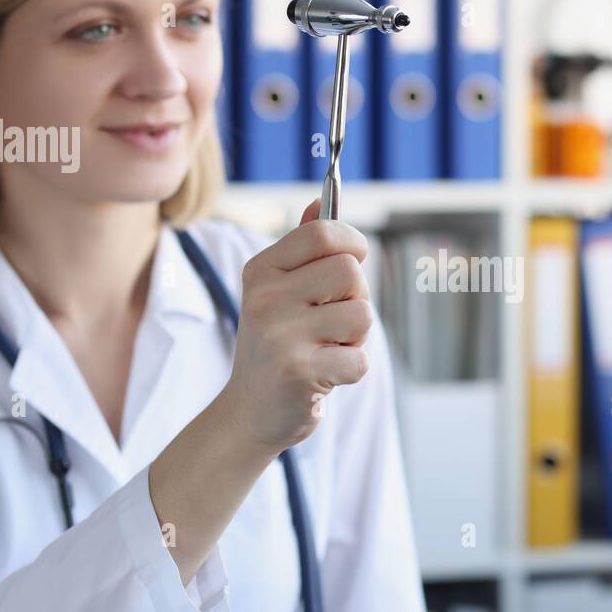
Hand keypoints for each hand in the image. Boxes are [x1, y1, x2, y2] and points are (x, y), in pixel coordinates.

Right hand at [223, 199, 372, 453]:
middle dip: (357, 296)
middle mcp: (266, 298)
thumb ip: (302, 248)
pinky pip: (359, 360)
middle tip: (335, 320)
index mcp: (262, 271)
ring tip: (328, 348)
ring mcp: (281, 335)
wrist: (250, 412)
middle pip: (350, 272)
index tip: (355, 258)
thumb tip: (321, 200)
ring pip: (361, 315)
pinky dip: (352, 370)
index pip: (321, 233)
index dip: (352, 242)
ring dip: (356, 337)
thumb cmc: (276, 345)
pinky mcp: (299, 372)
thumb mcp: (278, 291)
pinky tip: (325, 375)